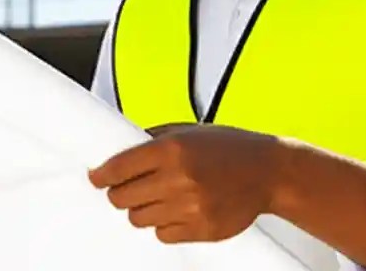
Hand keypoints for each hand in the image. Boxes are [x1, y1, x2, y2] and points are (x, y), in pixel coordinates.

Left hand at [88, 124, 280, 243]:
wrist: (268, 171)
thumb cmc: (229, 148)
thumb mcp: (187, 130)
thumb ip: (152, 139)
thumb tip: (117, 149)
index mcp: (171, 148)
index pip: (118, 168)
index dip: (101, 175)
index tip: (96, 177)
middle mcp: (178, 177)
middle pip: (121, 197)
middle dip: (119, 193)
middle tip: (128, 188)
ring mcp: (190, 206)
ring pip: (138, 219)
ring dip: (142, 209)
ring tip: (159, 197)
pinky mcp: (201, 229)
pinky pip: (162, 234)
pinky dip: (163, 225)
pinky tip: (177, 210)